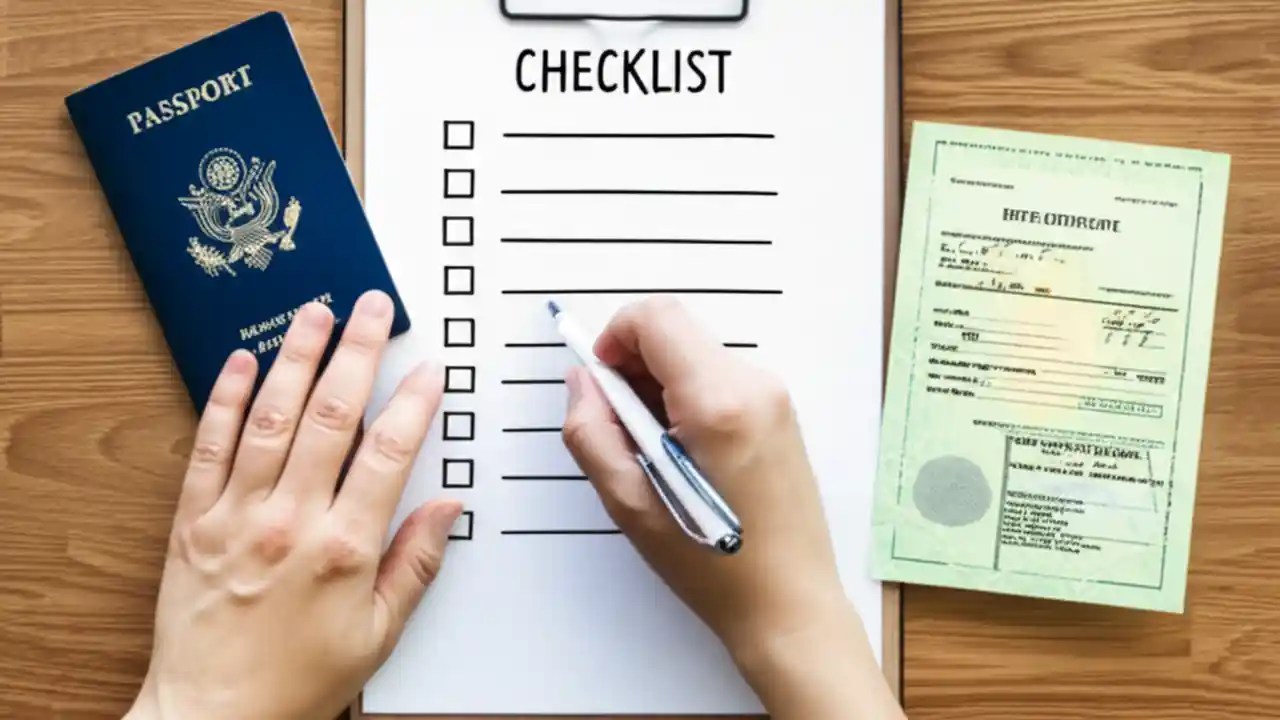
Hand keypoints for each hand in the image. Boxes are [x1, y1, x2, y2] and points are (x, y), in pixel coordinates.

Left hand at [127, 291, 459, 719]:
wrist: (214, 716)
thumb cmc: (296, 682)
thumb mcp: (379, 633)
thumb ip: (416, 564)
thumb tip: (447, 510)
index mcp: (344, 548)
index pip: (389, 452)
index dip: (413, 402)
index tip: (427, 371)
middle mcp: (291, 520)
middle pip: (332, 415)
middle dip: (358, 351)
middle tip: (373, 309)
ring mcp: (238, 514)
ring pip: (271, 415)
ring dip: (296, 357)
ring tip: (315, 313)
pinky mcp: (193, 520)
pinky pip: (209, 445)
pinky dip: (223, 398)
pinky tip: (240, 361)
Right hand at [562, 297, 901, 719]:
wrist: (789, 605)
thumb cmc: (716, 568)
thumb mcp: (631, 504)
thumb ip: (592, 432)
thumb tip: (582, 382)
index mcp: (717, 402)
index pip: (657, 318)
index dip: (615, 337)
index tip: (600, 379)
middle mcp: (754, 387)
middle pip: (677, 334)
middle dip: (636, 367)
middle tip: (621, 428)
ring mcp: (774, 399)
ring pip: (696, 358)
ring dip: (661, 388)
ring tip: (653, 455)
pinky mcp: (781, 415)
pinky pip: (721, 382)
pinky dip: (689, 402)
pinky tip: (683, 458)